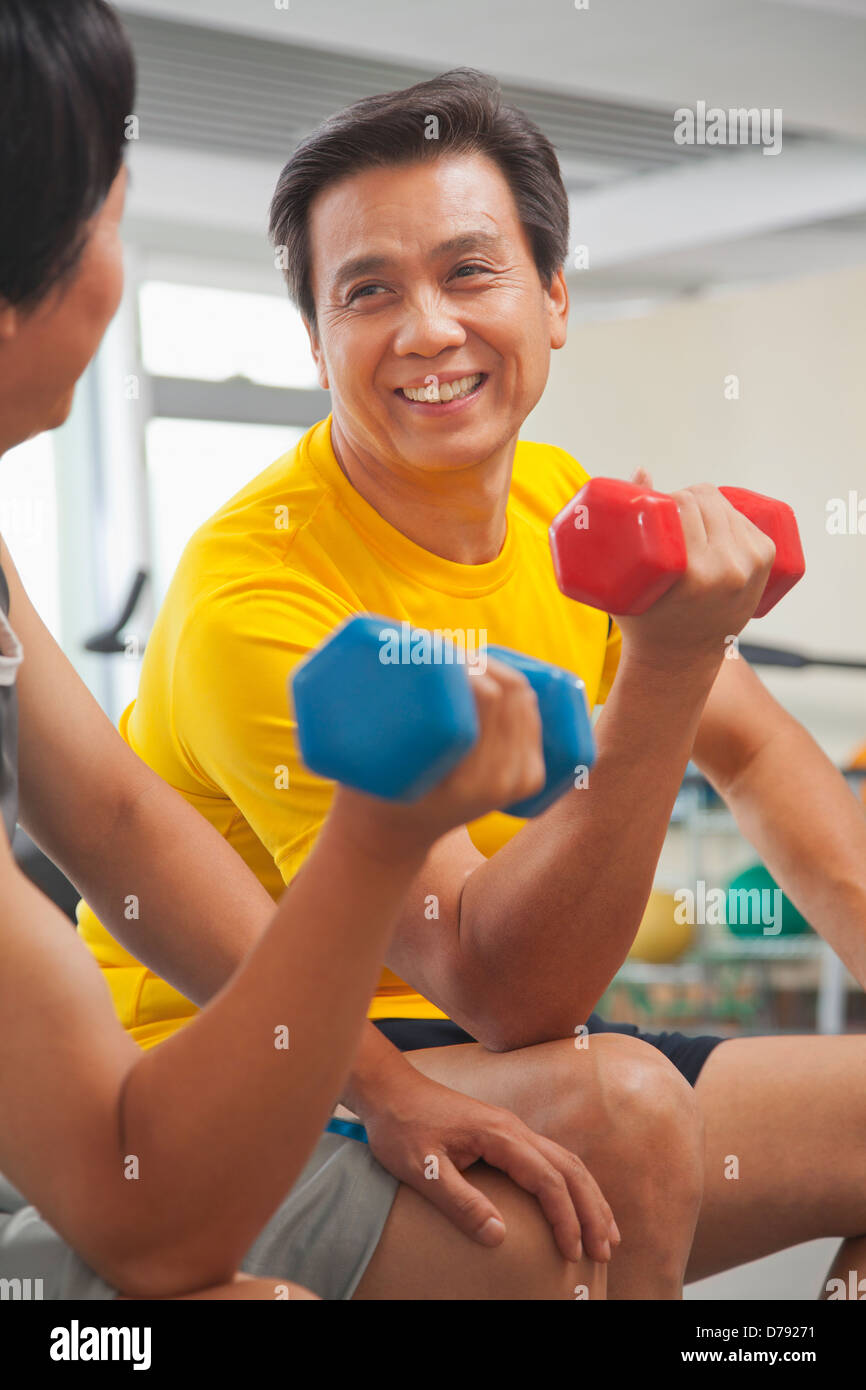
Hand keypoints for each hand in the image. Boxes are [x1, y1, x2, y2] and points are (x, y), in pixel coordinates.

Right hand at [336, 656, 545, 851]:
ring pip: (526, 702)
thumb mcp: (366, 755)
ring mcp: (516, 784)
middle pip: (512, 692)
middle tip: (447, 652)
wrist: (392, 838)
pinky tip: (502, 680)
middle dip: (484, 660)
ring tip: (466, 663)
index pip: (488, 696)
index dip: (469, 660)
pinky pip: (535, 724)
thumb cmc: (367, 789)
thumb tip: (386, 634)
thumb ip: (371, 704)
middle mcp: (498, 784)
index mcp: (463, 780)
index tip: (437, 648)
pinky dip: (521, 696)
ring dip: (502, 671)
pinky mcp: (526, 781)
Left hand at [358, 1064, 619, 1263]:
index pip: (547, 1179)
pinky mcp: (504, 1134)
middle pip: (569, 1168)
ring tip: (606, 1232)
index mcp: (499, 1135)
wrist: (390, 1091)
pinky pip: (550, 1158)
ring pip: (565, 1161)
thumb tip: (499, 1236)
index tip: (572, 1253)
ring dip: (589, 1196)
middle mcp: (514, 1128)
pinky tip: (574, 1204)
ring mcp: (511, 1129)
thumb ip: (460, 1202)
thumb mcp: (422, 1169)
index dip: (565, 1218)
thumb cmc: (401, 1128)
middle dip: (591, 1209)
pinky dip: (571, 1183)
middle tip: (605, 1250)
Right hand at [618, 467, 775, 672]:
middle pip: (707, 500)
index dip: (666, 497)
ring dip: (707, 505)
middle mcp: (729, 569)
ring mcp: (751, 567)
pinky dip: (730, 516)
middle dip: (685, 498)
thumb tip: (642, 470)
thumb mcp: (625, 582)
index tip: (654, 509)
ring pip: (728, 507)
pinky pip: (747, 521)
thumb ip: (626, 528)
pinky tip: (716, 525)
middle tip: (668, 515)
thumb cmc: (643, 621)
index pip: (684, 504)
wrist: (681, 660)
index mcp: (694, 573)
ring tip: (689, 523)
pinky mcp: (765, 563)